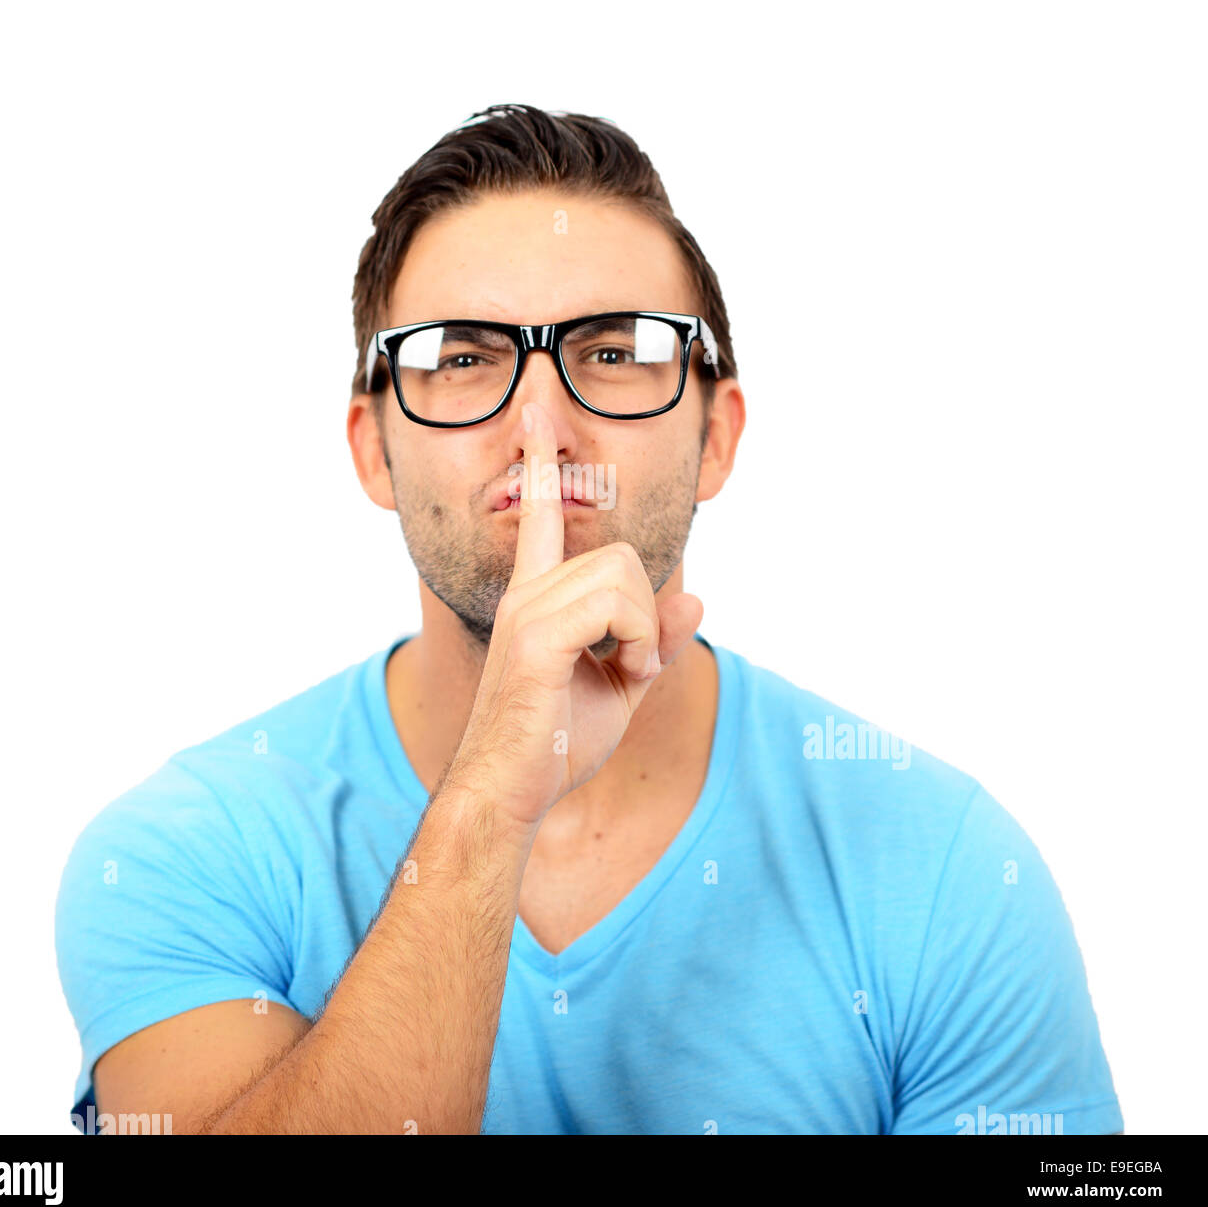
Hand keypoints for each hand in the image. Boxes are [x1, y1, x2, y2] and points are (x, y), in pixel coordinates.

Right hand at [444, 402, 703, 830]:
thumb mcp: (621, 687)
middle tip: (631, 662)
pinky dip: (637, 641)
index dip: (538, 465)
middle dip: (644, 609)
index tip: (535, 414)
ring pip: (623, 573)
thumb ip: (653, 640)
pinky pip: (616, 605)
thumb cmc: (555, 743)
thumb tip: (696, 600)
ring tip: (623, 670)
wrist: (510, 792)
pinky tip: (620, 672)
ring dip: (642, 629)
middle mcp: (527, 593)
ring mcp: (528, 609)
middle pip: (619, 553)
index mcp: (536, 598)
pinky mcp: (535, 634)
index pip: (537, 516)